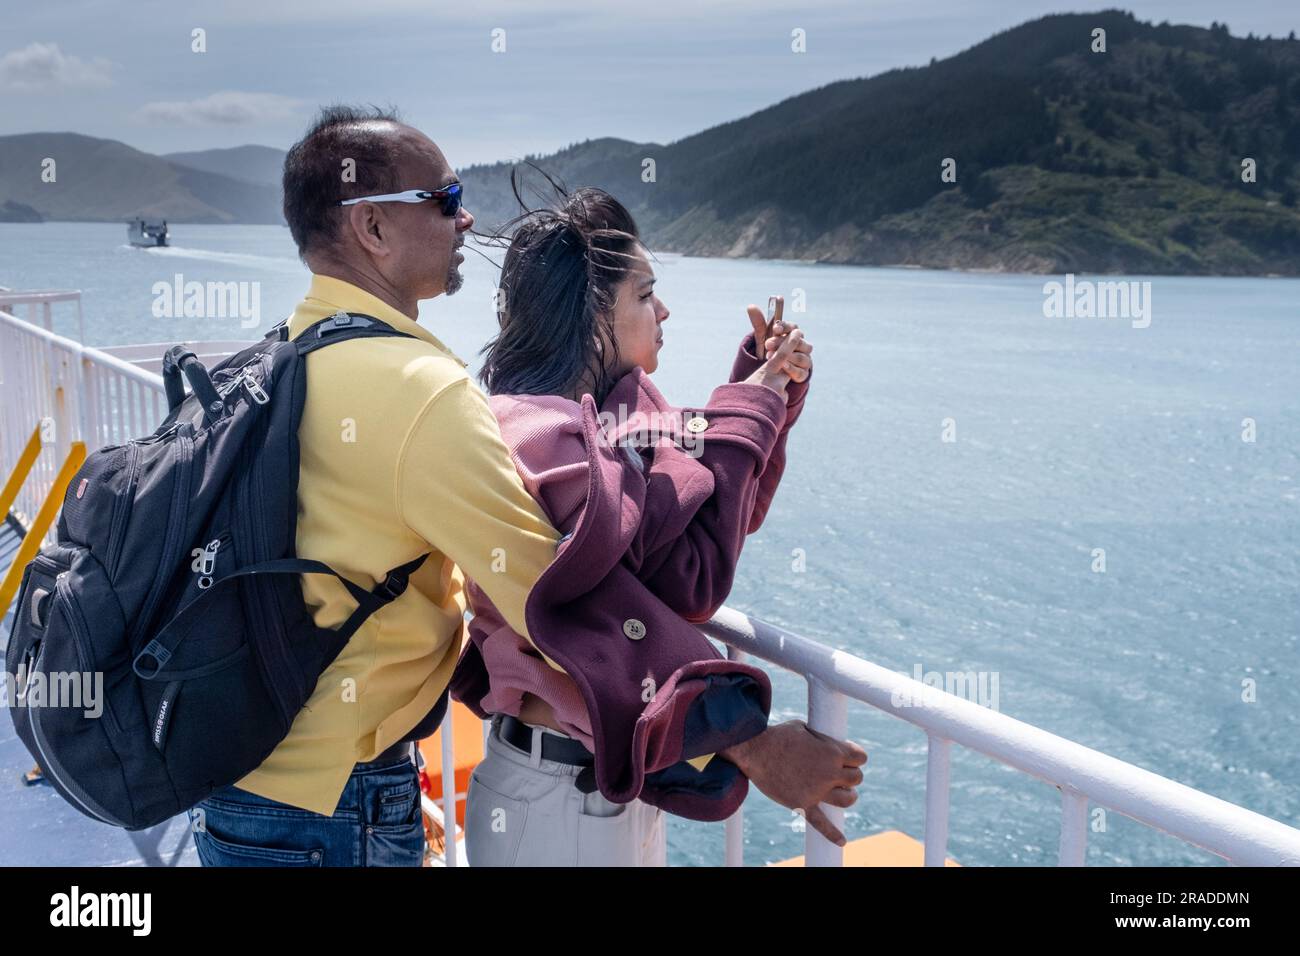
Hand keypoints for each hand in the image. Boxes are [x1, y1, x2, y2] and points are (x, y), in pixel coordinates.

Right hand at [721, 720, 867, 845]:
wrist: (754, 751)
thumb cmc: (777, 735)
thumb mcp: (803, 728)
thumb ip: (819, 738)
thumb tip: (825, 742)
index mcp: (832, 752)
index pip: (861, 757)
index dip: (855, 756)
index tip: (847, 757)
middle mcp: (829, 772)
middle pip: (856, 778)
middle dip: (850, 774)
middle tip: (840, 772)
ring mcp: (817, 790)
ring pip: (847, 800)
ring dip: (848, 796)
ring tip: (844, 793)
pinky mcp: (802, 804)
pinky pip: (821, 823)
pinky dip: (832, 833)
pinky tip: (841, 840)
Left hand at [741, 321, 805, 399]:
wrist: (771, 370)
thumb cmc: (770, 349)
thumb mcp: (763, 337)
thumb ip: (759, 322)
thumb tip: (751, 306)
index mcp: (794, 334)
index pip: (794, 327)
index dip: (786, 327)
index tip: (775, 328)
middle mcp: (803, 346)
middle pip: (798, 341)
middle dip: (782, 342)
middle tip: (768, 343)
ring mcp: (805, 359)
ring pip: (801, 357)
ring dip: (787, 356)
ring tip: (770, 356)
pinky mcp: (803, 374)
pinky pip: (801, 371)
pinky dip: (791, 368)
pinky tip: (782, 366)